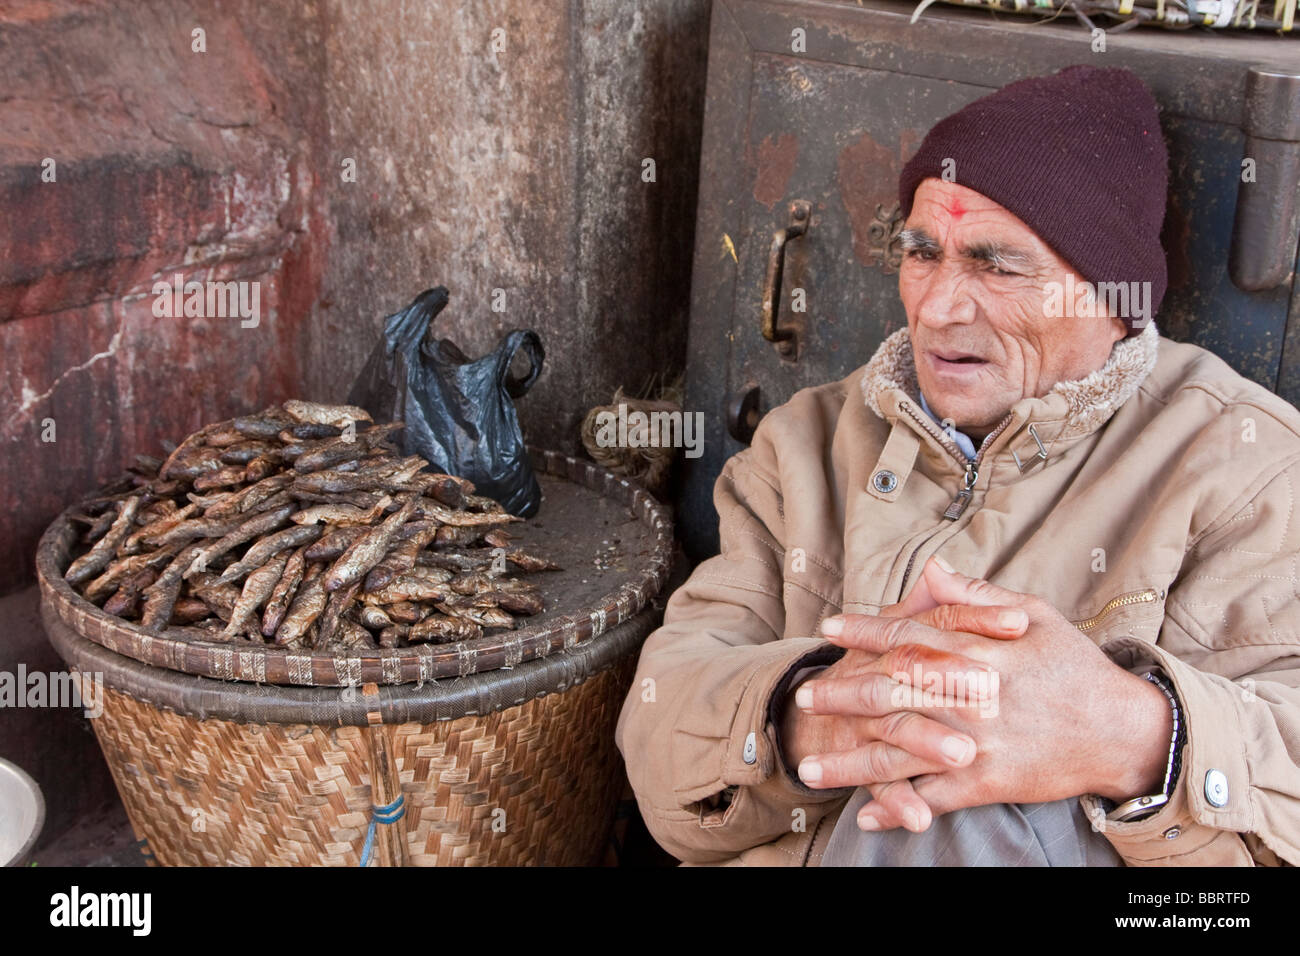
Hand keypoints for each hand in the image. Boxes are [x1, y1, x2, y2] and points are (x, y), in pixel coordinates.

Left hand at [801, 556, 1172, 832]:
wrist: (1122, 730)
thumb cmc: (1075, 667)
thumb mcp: (1036, 615)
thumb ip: (978, 597)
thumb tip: (934, 571)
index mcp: (979, 651)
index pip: (909, 635)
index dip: (865, 630)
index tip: (829, 628)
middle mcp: (971, 695)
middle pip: (892, 692)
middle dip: (843, 695)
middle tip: (805, 695)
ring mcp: (976, 742)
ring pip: (901, 752)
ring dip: (851, 761)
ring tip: (810, 766)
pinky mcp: (988, 781)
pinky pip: (933, 797)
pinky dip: (897, 806)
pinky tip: (864, 812)